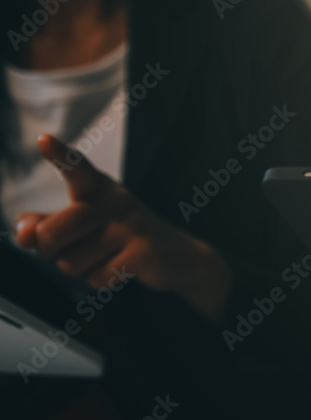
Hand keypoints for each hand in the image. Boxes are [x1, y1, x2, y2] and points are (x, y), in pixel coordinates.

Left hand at [16, 135, 231, 320]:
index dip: (60, 156)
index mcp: (98, 188)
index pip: (77, 170)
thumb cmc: (122, 236)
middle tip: (60, 249)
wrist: (179, 258)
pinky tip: (120, 268)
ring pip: (71, 262)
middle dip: (48, 249)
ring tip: (105, 256)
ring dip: (80, 268)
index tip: (44, 139)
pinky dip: (102, 280)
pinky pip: (96, 278)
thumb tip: (23, 233)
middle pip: (54, 231)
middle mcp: (115, 202)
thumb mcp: (83, 225)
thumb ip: (47, 224)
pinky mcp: (142, 254)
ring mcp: (131, 227)